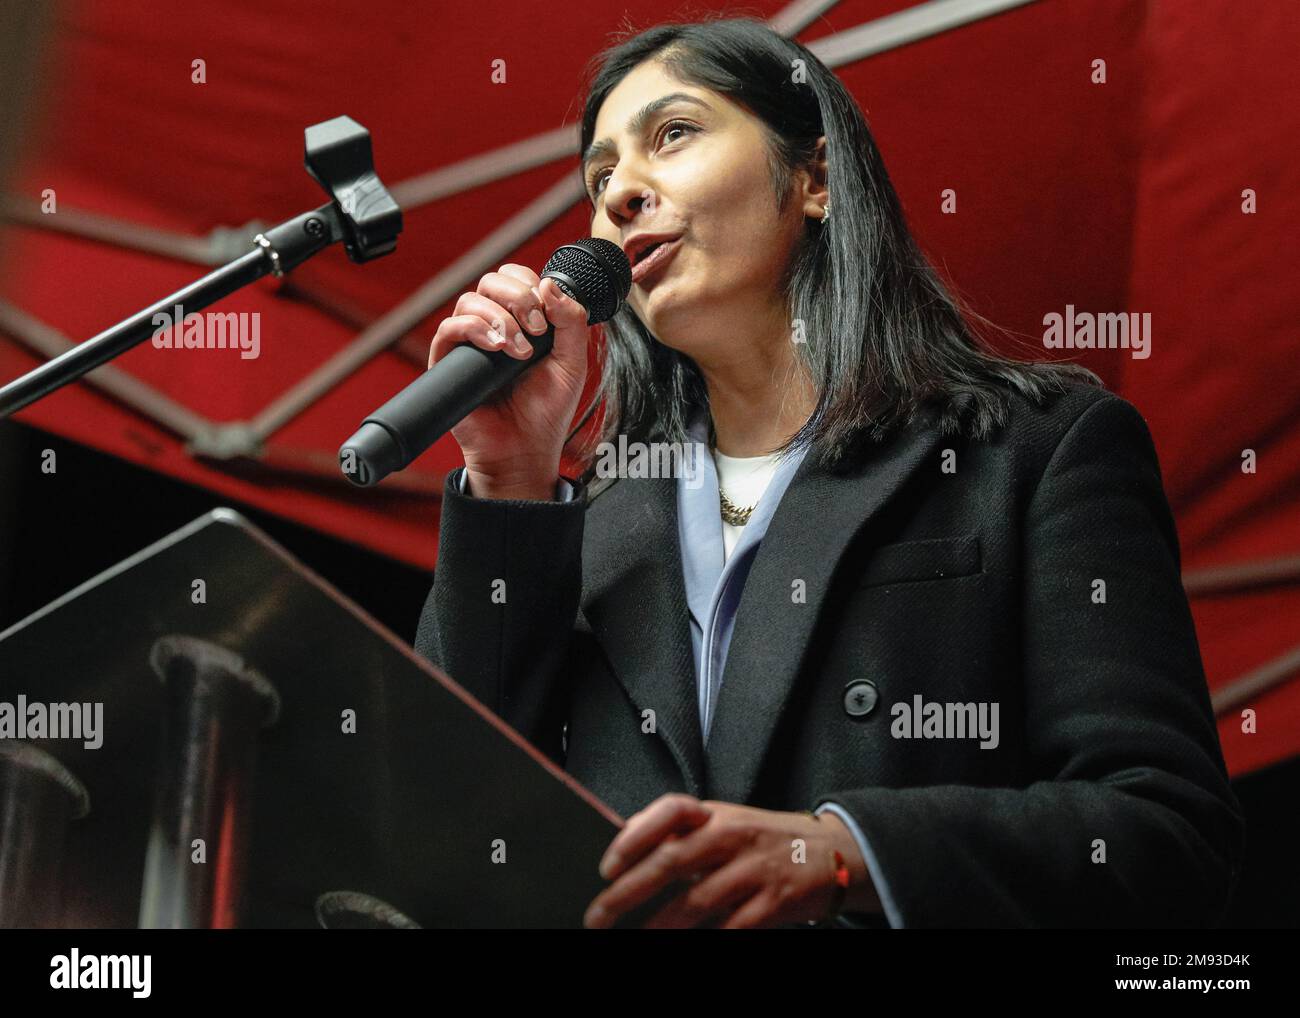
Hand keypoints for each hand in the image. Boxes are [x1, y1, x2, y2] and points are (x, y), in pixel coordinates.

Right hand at [428, 265, 591, 486]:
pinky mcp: (448, 362)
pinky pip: (449, 328)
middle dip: (518, 297)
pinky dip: (474, 329)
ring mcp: (469, 343)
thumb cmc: (546, 410)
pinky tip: (497, 348)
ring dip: (500, 318)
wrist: (525, 450)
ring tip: (518, 351)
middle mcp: (493, 326)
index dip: (531, 285)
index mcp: (521, 321)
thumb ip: (572, 321)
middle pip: (491, 281)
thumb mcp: (572, 362)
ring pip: (470, 300)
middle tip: (536, 328)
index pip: (517, 278)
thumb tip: (551, 283)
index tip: (547, 316)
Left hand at [583, 793, 872, 928]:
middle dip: (628, 892)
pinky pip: (732, 928)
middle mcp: (733, 836)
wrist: (831, 852)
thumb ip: (681, 828)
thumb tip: (625, 835)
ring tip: (634, 940)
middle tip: (599, 915)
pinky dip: (708, 941)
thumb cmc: (763, 838)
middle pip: (672, 861)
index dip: (634, 836)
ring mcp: (754, 869)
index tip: (606, 866)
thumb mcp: (724, 820)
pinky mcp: (775, 902)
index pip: (669, 812)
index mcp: (715, 814)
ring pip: (696, 902)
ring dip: (659, 927)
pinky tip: (685, 948)